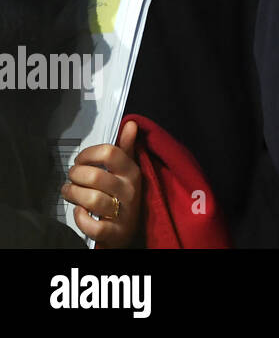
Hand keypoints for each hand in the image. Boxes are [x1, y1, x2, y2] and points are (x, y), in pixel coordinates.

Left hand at [60, 119, 141, 247]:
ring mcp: (124, 212)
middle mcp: (129, 190)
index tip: (81, 160)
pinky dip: (81, 219)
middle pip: (95, 176)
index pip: (109, 152)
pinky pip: (93, 225)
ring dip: (73, 195)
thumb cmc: (123, 196)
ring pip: (92, 200)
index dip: (88, 154)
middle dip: (75, 176)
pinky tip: (79, 212)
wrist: (130, 231)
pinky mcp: (115, 232)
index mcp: (132, 172)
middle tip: (72, 178)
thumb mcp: (128, 170)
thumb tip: (130, 124)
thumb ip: (126, 148)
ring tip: (69, 192)